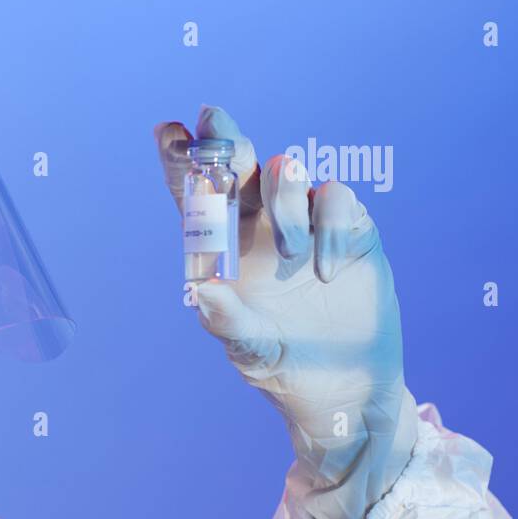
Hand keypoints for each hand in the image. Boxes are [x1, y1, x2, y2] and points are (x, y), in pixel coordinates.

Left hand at [155, 105, 418, 518]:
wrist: (344, 387)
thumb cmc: (282, 367)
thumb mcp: (249, 349)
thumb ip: (226, 320)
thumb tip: (201, 290)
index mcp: (221, 246)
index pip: (194, 192)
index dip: (179, 159)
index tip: (168, 131)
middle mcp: (259, 226)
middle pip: (237, 167)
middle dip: (227, 143)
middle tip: (221, 132)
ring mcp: (305, 223)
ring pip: (286, 172)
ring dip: (283, 198)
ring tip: (289, 249)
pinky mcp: (349, 229)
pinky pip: (336, 197)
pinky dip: (328, 224)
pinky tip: (325, 269)